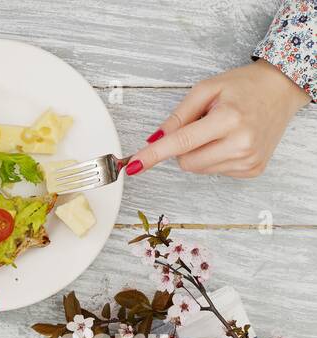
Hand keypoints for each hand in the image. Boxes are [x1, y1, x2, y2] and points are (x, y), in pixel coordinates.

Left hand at [127, 61, 307, 178]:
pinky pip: (215, 171)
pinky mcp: (253, 170)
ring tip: (222, 130)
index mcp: (229, 119)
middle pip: (186, 162)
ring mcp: (249, 160)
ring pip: (199, 169)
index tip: (133, 166)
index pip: (181, 143)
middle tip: (204, 125)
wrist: (282, 90)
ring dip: (201, 152)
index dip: (154, 155)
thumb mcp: (207, 89)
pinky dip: (216, 158)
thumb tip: (154, 140)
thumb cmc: (244, 86)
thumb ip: (178, 116)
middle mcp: (241, 143)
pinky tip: (232, 141)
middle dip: (184, 148)